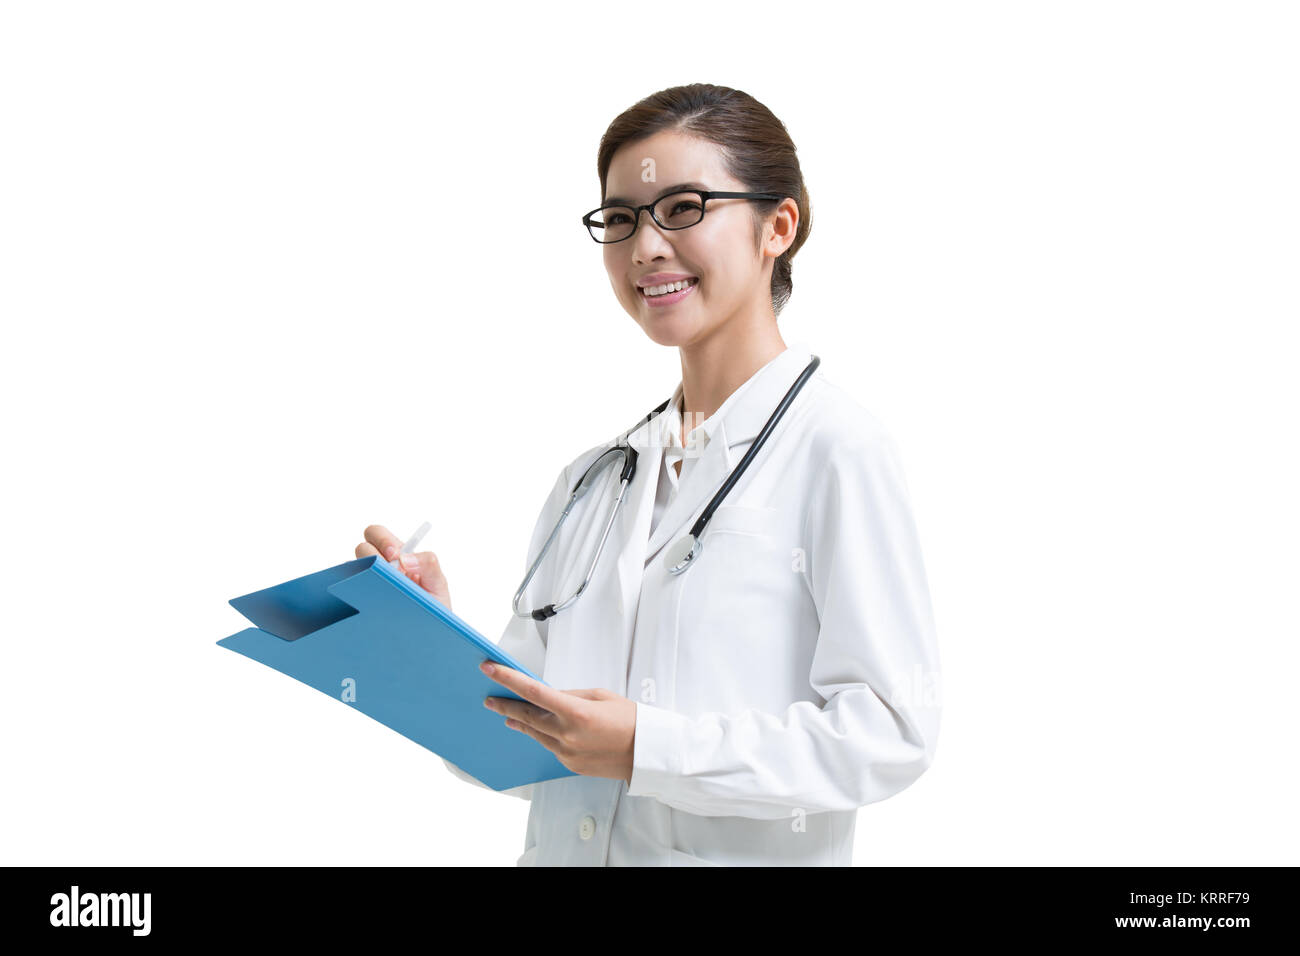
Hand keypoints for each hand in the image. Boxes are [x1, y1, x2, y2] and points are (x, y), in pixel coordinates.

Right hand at [355, 524, 451, 610]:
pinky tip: (375, 602)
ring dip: (368, 574)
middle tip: (390, 569)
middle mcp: (380, 565)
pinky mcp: (361, 599)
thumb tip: (404, 558)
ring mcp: (369, 582)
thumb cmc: (433, 606)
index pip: (377, 534)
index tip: (394, 555)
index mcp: (397, 555)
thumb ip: (429, 563)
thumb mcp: (438, 583)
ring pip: (355, 568)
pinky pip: (350, 589)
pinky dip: (358, 591)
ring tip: (387, 591)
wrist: (427, 635)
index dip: (382, 540)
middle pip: (362, 546)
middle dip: (373, 553)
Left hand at [480, 661, 636, 784]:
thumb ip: (569, 695)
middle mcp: (567, 735)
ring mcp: (567, 753)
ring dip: (520, 721)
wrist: (647, 753)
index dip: (508, 678)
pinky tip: (540, 728)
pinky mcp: (569, 764)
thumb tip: (548, 695)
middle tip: (490, 698)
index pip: (533, 691)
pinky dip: (544, 735)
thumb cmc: (630, 721)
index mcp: (576, 713)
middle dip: (505, 705)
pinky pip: (549, 746)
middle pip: (526, 716)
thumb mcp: (600, 696)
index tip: (490, 668)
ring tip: (507, 712)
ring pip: (535, 733)